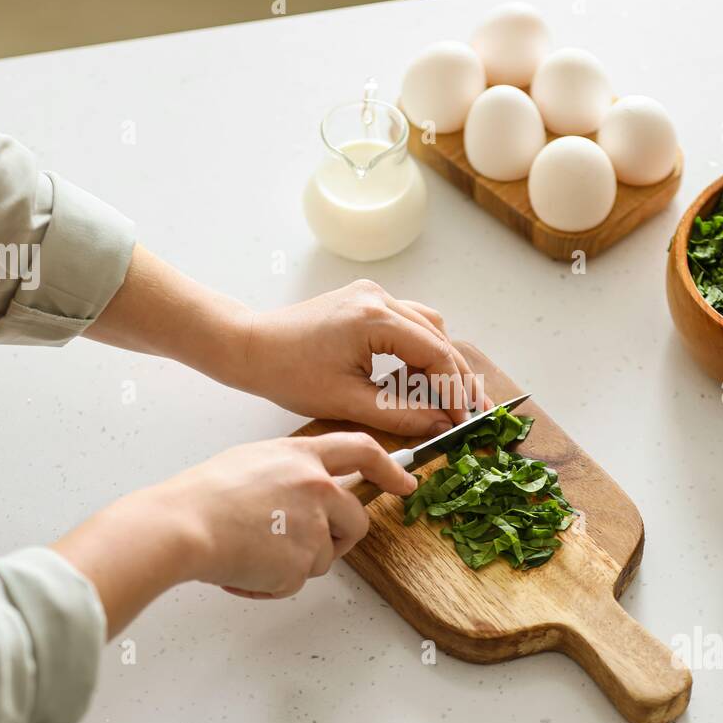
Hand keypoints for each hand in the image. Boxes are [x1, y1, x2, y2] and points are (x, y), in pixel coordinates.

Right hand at [160, 432, 415, 597]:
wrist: (182, 527)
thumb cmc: (204, 496)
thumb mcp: (255, 461)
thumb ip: (292, 471)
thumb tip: (309, 488)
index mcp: (303, 457)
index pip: (362, 451)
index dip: (390, 468)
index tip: (406, 482)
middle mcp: (317, 488)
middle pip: (357, 520)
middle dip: (338, 537)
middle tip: (300, 543)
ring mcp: (312, 527)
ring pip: (325, 556)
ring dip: (296, 561)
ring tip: (253, 549)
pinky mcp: (300, 564)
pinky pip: (296, 581)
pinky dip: (272, 582)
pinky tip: (245, 565)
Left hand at [237, 279, 491, 435]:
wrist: (251, 346)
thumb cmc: (288, 372)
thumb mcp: (347, 401)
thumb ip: (400, 414)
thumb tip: (438, 426)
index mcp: (375, 318)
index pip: (435, 354)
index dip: (455, 390)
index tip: (464, 420)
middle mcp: (379, 298)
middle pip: (438, 336)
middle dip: (455, 377)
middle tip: (471, 412)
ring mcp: (372, 296)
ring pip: (427, 327)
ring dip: (439, 362)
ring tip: (445, 399)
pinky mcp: (364, 302)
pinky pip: (407, 323)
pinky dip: (418, 350)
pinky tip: (417, 379)